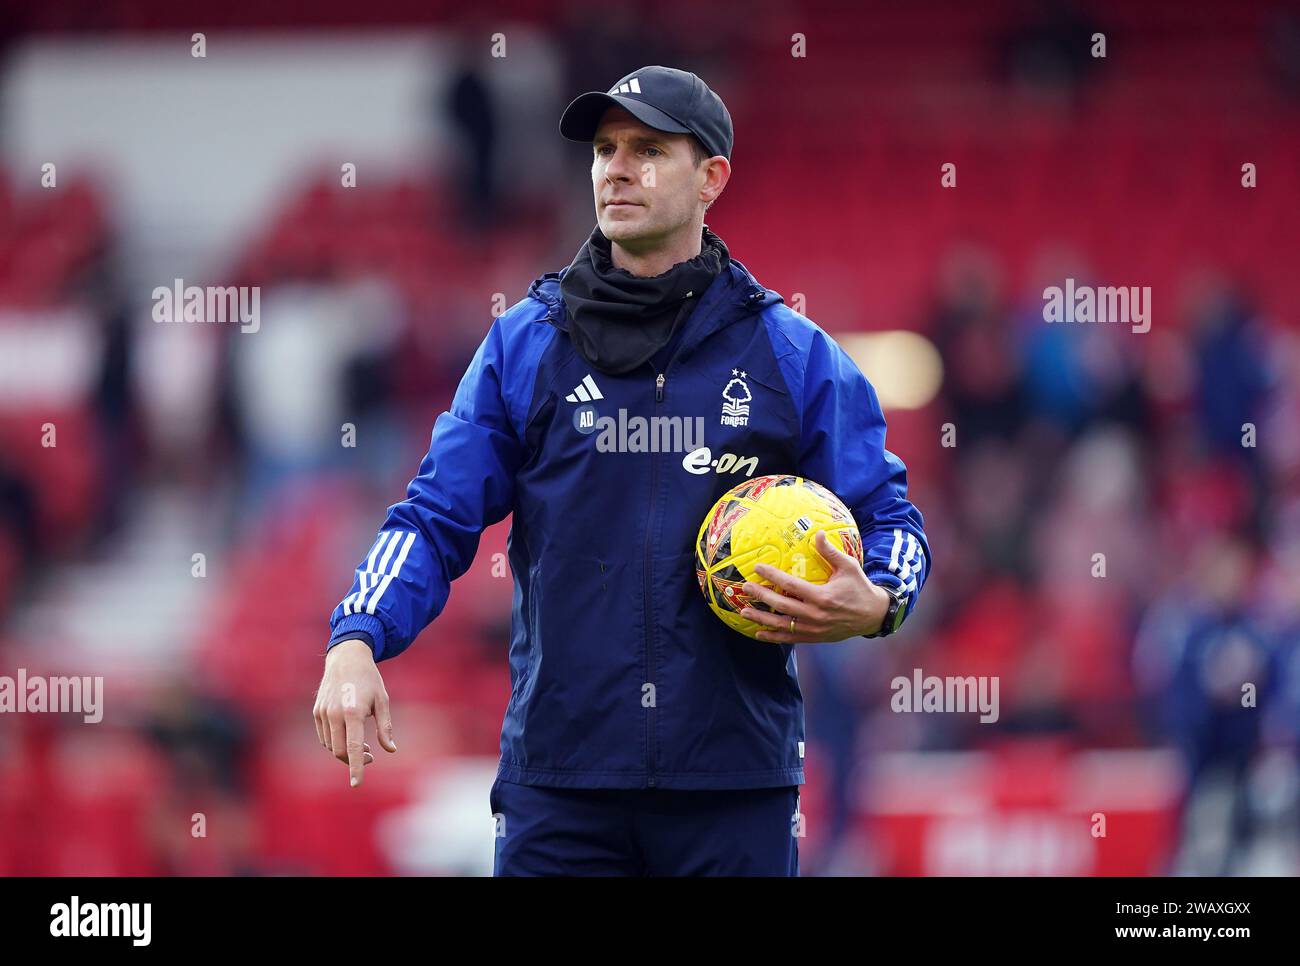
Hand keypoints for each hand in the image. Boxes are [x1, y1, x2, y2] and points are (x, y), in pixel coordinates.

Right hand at [312, 639, 397, 786]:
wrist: (346, 658)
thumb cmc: (369, 680)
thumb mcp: (382, 701)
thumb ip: (385, 727)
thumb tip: (391, 750)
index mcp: (353, 712)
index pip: (352, 748)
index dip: (356, 768)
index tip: (356, 784)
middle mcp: (334, 714)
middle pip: (339, 752)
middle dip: (353, 760)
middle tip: (370, 756)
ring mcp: (323, 713)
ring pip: (331, 746)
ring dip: (345, 752)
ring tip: (363, 746)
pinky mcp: (317, 711)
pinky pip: (324, 736)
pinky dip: (336, 743)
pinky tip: (349, 736)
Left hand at [739, 530, 890, 642]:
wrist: (873, 616)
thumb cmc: (859, 588)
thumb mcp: (849, 567)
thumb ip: (830, 552)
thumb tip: (817, 533)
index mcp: (822, 597)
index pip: (791, 585)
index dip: (773, 576)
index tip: (758, 568)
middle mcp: (815, 615)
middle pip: (782, 606)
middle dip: (761, 596)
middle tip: (745, 588)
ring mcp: (814, 629)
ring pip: (782, 625)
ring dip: (761, 618)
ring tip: (744, 611)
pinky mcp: (814, 637)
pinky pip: (790, 638)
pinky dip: (773, 637)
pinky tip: (759, 633)